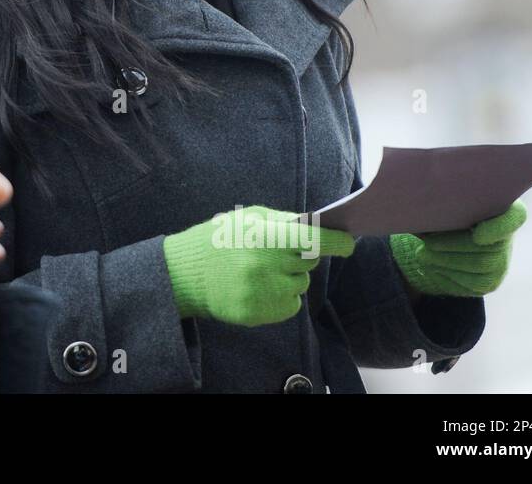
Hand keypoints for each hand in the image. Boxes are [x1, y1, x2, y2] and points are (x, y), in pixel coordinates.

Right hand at [163, 205, 355, 326]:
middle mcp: (267, 265)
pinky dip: (282, 297)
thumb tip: (319, 226)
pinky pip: (291, 306)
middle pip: (310, 262)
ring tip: (260, 271)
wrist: (183, 273)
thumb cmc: (217, 239)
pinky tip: (259, 288)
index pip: (317, 240)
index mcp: (266, 236)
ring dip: (289, 277)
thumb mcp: (246, 218)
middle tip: (278, 252)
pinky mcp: (258, 313)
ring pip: (300, 285)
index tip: (348, 242)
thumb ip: (282, 221)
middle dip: (301, 256)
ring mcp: (263, 292)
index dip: (339, 242)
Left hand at [389, 200, 527, 297]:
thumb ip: (440, 204)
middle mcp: (507, 238)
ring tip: (423, 253)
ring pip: (478, 266)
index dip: (500, 228)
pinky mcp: (489, 282)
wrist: (441, 241)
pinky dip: (446, 274)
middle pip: (489, 248)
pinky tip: (431, 264)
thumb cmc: (443, 214)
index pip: (516, 216)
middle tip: (428, 241)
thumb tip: (420, 207)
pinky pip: (471, 283)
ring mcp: (501, 263)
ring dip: (445, 260)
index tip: (477, 235)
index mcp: (501, 209)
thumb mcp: (443, 204)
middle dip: (453, 246)